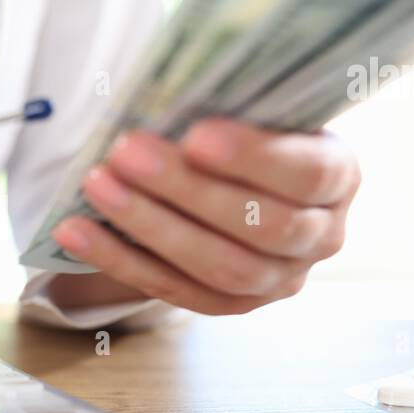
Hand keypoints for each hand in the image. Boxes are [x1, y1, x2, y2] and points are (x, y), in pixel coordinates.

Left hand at [50, 119, 359, 314]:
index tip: (197, 135)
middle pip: (260, 226)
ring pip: (219, 266)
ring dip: (150, 226)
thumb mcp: (256, 111)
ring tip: (99, 186)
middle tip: (127, 152)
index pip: (306, 175)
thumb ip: (228, 114)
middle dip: (186, 190)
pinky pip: (173, 288)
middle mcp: (321, 236)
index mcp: (338, 177)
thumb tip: (165, 106)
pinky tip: (76, 231)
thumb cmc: (247, 133)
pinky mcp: (231, 305)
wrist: (245, 180)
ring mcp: (278, 280)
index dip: (253, 158)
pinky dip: (118, 259)